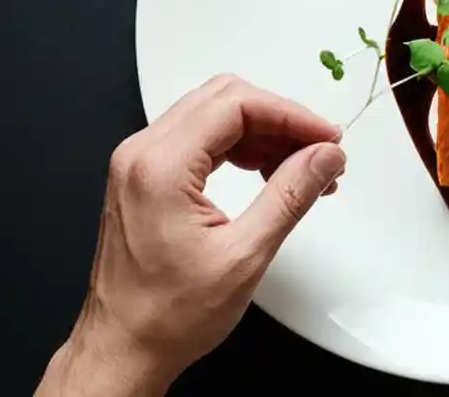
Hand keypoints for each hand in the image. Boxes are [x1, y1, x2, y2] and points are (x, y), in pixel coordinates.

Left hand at [36, 74, 344, 395]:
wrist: (122, 349)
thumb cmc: (166, 316)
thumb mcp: (245, 255)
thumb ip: (290, 195)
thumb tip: (324, 157)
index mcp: (159, 167)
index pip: (236, 105)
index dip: (290, 115)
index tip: (326, 138)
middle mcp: (140, 155)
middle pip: (223, 100)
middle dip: (279, 119)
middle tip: (319, 150)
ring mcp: (138, 164)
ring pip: (212, 116)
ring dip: (262, 134)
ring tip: (301, 169)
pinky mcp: (144, 178)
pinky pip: (198, 140)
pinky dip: (239, 148)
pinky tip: (267, 174)